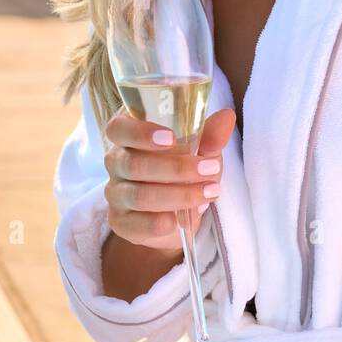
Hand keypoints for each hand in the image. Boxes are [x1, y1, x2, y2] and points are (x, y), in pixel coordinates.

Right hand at [102, 107, 236, 249]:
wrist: (175, 216)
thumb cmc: (184, 170)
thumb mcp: (201, 151)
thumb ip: (209, 135)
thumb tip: (226, 117)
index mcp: (128, 136)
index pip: (119, 128)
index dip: (140, 133)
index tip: (170, 137)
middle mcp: (115, 162)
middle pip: (133, 164)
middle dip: (176, 168)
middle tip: (211, 169)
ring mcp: (115, 193)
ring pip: (139, 195)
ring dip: (178, 195)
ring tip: (209, 193)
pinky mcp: (120, 222)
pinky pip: (137, 224)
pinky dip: (161, 223)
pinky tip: (181, 220)